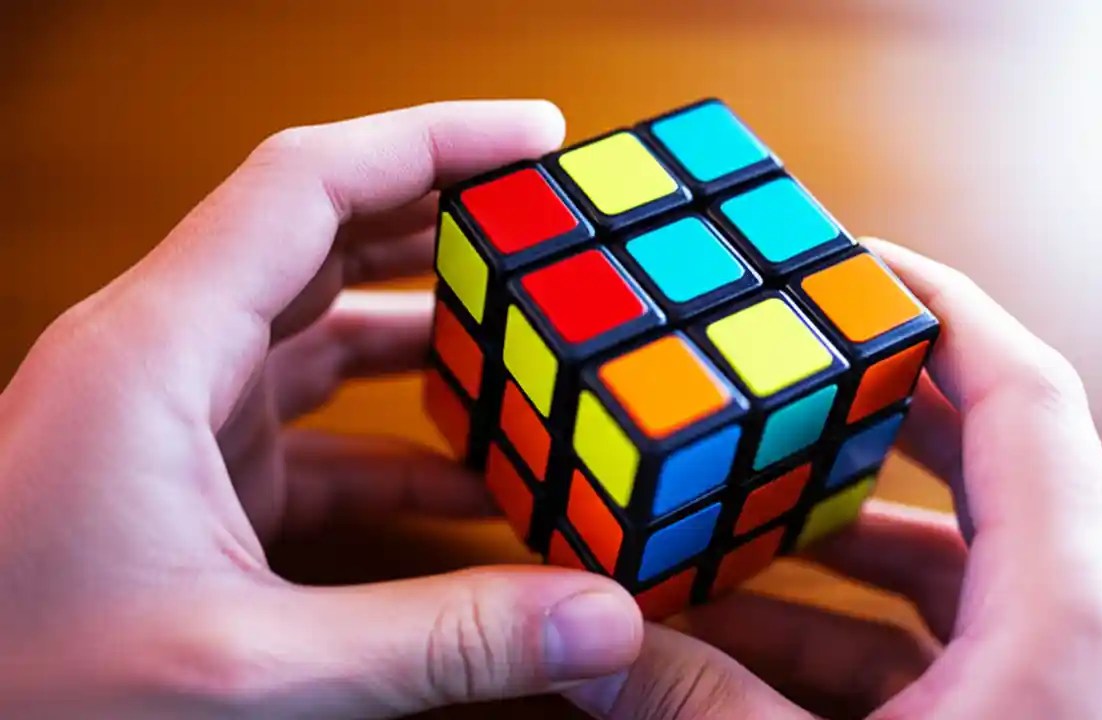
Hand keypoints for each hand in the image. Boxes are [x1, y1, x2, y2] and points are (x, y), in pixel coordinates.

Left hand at [0, 101, 642, 717]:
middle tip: (548, 229)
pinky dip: (397, 443)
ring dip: (428, 337)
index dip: (432, 142)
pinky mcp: (190, 481)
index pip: (309, 184)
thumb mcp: (248, 670)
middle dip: (447, 226)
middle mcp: (160, 361)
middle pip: (325, 239)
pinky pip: (315, 429)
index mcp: (152, 353)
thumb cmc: (19, 694)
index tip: (534, 137)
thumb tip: (596, 616)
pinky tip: (472, 480)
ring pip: (323, 332)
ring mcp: (174, 419)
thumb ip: (440, 637)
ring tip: (530, 347)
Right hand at [565, 239, 1101, 718]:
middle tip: (765, 358)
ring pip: (946, 562)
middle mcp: (1092, 628)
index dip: (933, 309)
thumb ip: (692, 706)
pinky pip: (938, 643)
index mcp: (1071, 612)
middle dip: (864, 408)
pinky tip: (732, 633)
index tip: (845, 263)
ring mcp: (1068, 681)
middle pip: (982, 461)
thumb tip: (575, 633)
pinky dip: (838, 627)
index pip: (1020, 392)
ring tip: (713, 510)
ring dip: (826, 536)